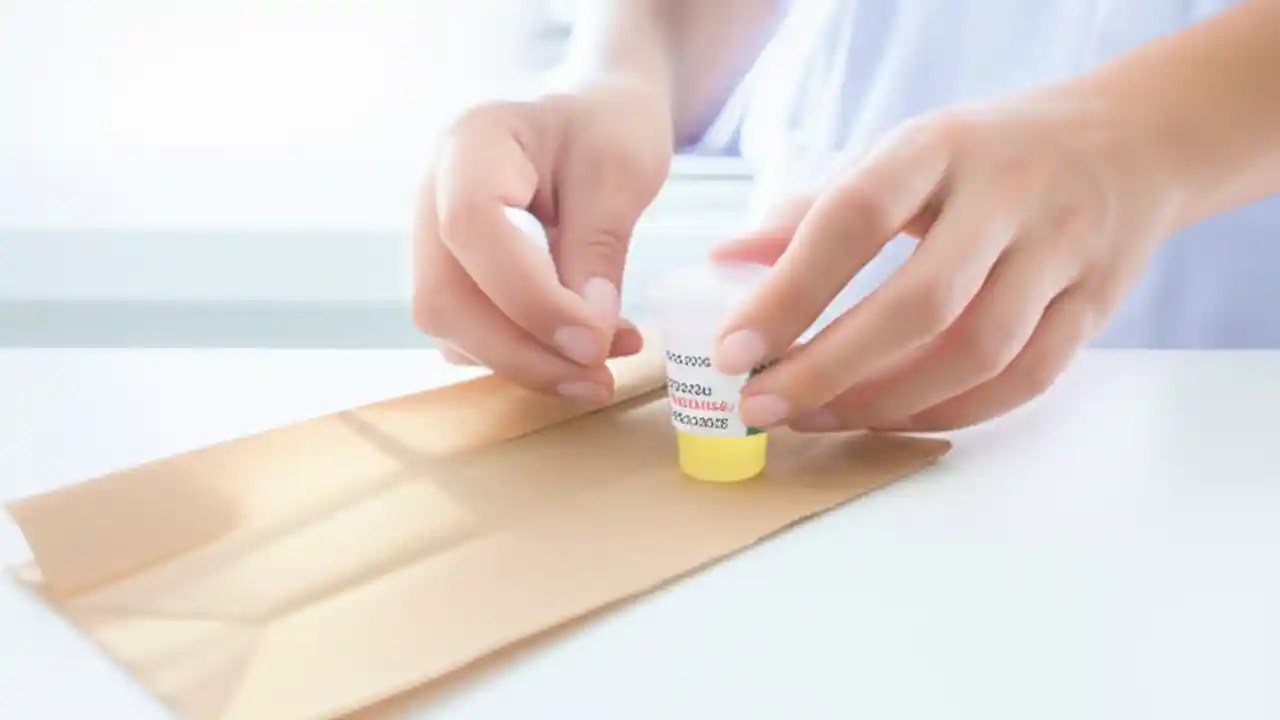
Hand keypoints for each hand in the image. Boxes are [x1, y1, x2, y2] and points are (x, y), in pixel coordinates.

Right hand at [413, 77, 671, 401]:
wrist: (596, 119)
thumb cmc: (608, 130)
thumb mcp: (622, 172)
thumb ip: (598, 248)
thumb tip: (583, 337)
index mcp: (471, 145)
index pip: (473, 229)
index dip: (529, 299)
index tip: (593, 340)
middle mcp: (433, 195)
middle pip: (444, 297)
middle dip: (522, 353)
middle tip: (599, 379)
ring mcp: (434, 241)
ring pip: (452, 328)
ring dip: (528, 364)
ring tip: (603, 368)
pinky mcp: (456, 279)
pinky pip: (473, 336)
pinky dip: (528, 357)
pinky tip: (584, 354)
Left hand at [712, 84, 1181, 431]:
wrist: (1128, 139)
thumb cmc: (983, 155)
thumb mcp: (901, 155)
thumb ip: (813, 208)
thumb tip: (725, 262)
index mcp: (940, 146)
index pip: (855, 218)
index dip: (789, 291)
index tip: (733, 351)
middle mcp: (1009, 194)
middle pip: (920, 302)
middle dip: (828, 369)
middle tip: (762, 407)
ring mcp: (1063, 250)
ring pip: (978, 354)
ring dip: (885, 403)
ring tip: (814, 418)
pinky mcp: (1098, 303)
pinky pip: (1025, 380)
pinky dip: (950, 413)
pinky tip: (890, 420)